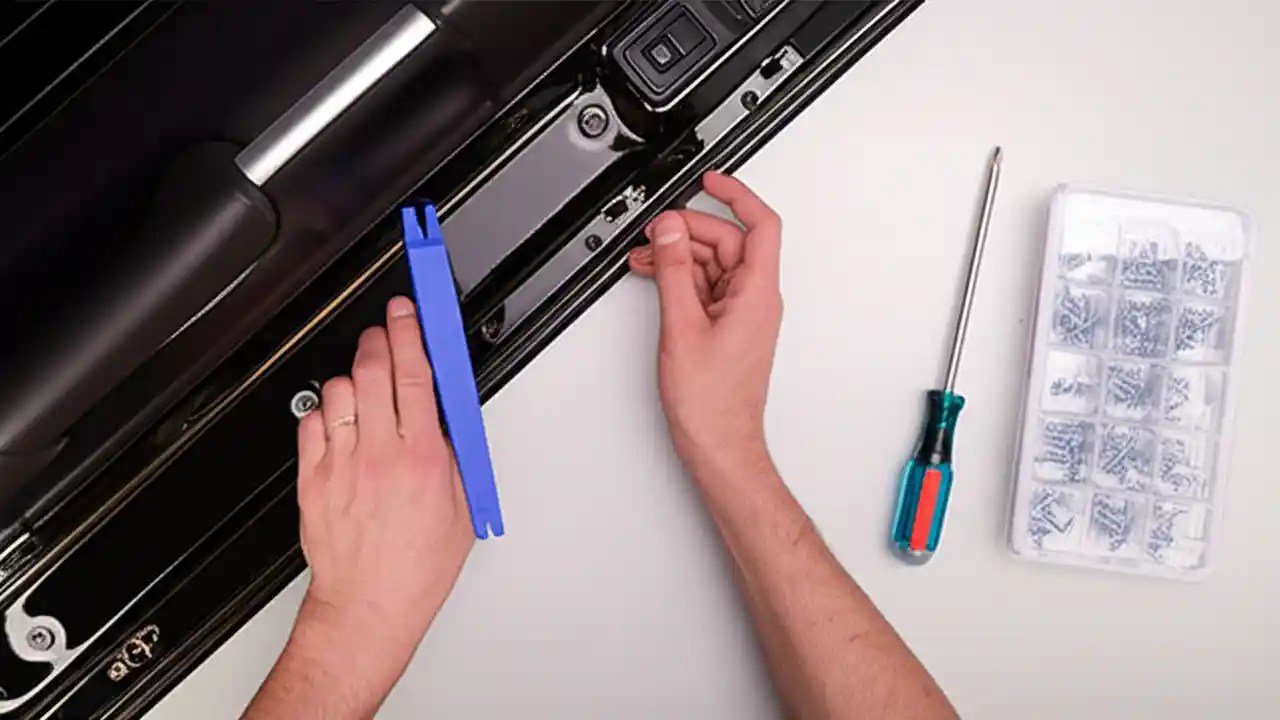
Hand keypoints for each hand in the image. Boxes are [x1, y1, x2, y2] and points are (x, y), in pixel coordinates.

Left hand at [296, 296, 472, 656]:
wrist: (368, 607)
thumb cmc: (416, 567)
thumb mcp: (461, 505)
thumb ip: (453, 453)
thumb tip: (445, 414)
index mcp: (423, 458)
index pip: (416, 374)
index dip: (412, 332)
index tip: (409, 311)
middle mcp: (379, 454)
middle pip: (373, 369)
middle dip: (381, 339)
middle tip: (387, 333)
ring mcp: (341, 464)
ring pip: (338, 389)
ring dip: (354, 377)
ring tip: (366, 388)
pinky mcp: (313, 478)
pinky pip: (311, 422)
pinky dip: (326, 412)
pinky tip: (342, 422)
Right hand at [628, 171, 782, 478]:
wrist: (719, 443)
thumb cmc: (712, 402)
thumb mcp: (682, 326)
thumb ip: (673, 272)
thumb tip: (669, 230)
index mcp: (757, 293)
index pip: (760, 225)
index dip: (736, 194)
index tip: (710, 180)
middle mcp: (757, 299)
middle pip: (728, 242)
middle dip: (689, 230)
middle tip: (654, 231)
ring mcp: (744, 314)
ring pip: (714, 265)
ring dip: (679, 256)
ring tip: (644, 258)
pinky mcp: (730, 327)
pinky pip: (708, 288)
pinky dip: (682, 280)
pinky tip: (656, 280)